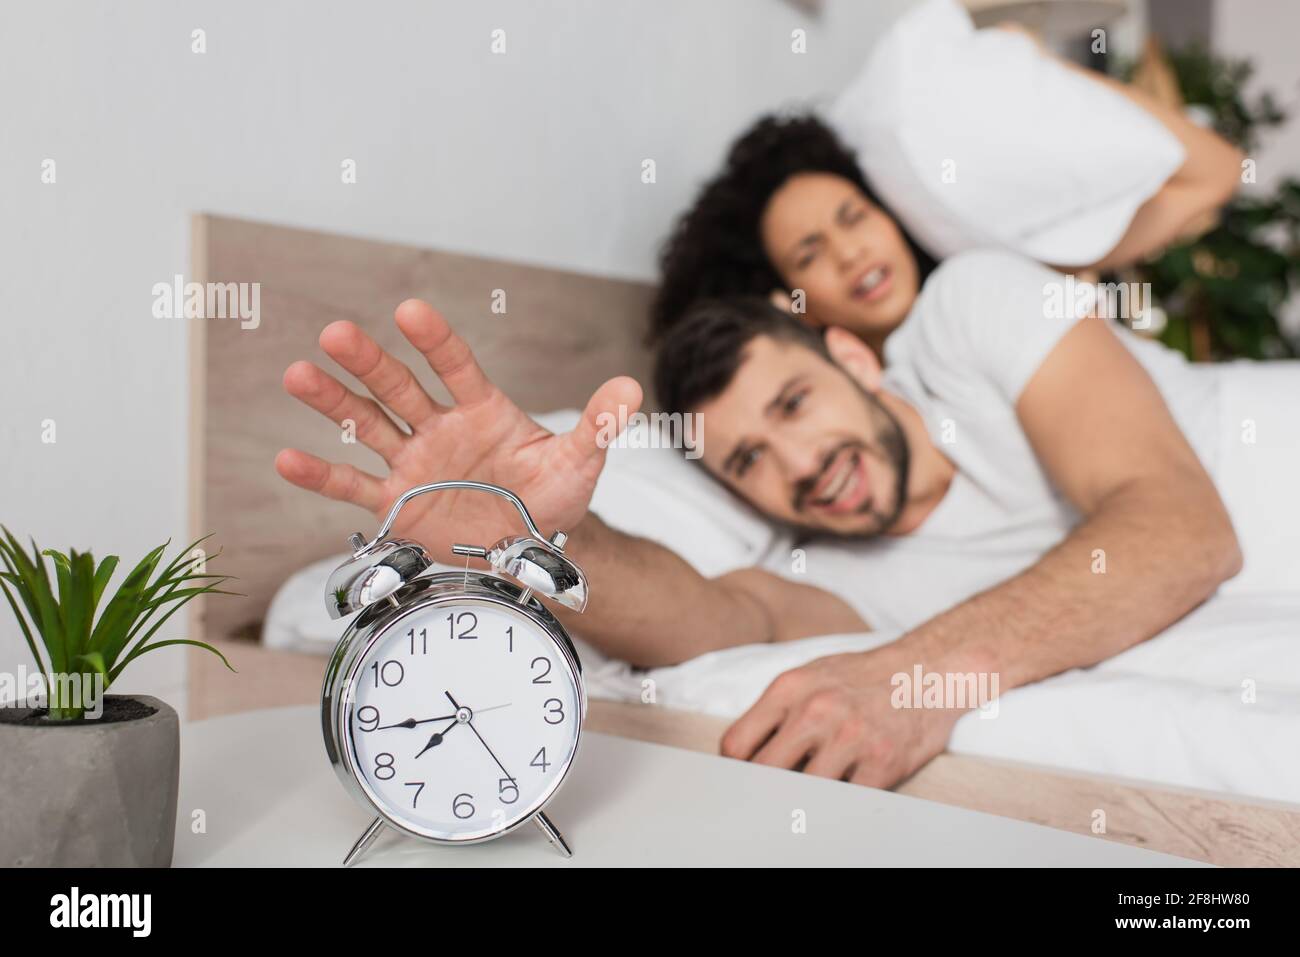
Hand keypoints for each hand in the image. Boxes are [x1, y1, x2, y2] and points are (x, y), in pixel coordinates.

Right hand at [276, 299, 641, 561]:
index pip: (455, 366)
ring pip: (368, 425)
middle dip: (369, 362)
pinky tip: (288, 458)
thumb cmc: (552, 495)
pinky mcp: (395, 503)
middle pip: (399, 388)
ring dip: (334, 403)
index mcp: (482, 410)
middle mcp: (439, 429)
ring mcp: (413, 464)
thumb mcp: (580, 461)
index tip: (410, 312)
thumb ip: (599, 424)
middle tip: (336, 334)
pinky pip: (354, 485)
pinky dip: (322, 474)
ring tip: (298, 374)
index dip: (434, 342)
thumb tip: (632, 387)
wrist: (530, 546)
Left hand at [720, 648, 960, 787]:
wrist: (927, 670)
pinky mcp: (882, 761)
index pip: (736, 745)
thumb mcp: (810, 677)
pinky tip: (842, 793)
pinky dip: (840, 803)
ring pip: (803, 792)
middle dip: (763, 791)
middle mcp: (816, 711)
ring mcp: (850, 737)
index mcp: (789, 689)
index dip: (735, 772)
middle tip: (767, 803)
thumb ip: (776, 712)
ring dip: (804, 800)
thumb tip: (743, 758)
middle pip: (764, 774)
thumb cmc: (861, 678)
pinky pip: (847, 800)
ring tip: (808, 797)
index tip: (743, 782)